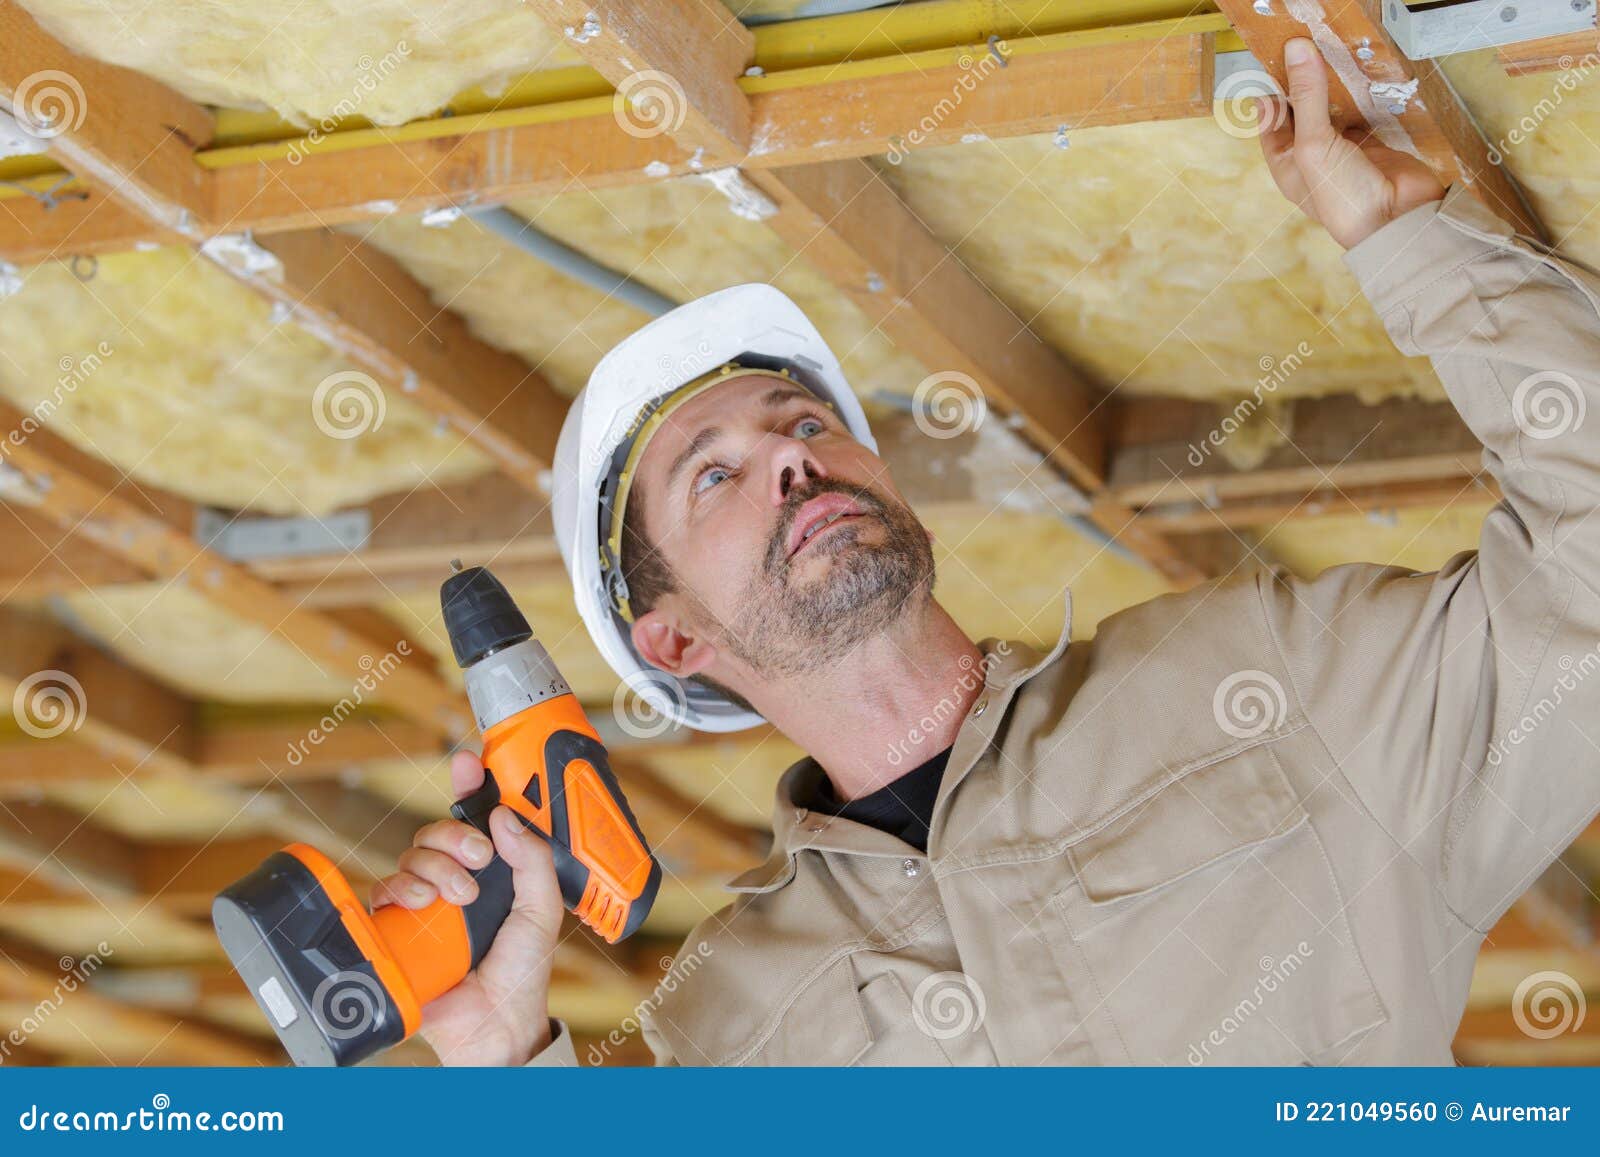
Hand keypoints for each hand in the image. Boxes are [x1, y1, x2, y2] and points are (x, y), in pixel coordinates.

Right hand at [370, 750, 565, 1065]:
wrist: (494, 1026)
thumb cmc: (521, 974)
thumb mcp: (542, 911)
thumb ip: (531, 860)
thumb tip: (504, 816)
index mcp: (495, 872)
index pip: (478, 818)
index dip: (470, 786)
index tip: (468, 762)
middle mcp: (458, 882)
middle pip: (438, 831)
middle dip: (455, 836)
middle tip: (478, 861)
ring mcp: (426, 904)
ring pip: (411, 855)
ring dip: (434, 866)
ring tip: (458, 898)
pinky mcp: (398, 928)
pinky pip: (383, 891)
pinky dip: (400, 888)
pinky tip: (421, 902)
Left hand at [1256, 37, 1444, 248]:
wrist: (1398, 220)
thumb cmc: (1343, 196)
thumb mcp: (1314, 144)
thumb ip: (1308, 98)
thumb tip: (1296, 51)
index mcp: (1287, 164)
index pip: (1272, 121)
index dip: (1274, 91)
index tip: (1280, 59)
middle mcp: (1312, 157)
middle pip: (1304, 112)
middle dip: (1305, 84)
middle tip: (1310, 48)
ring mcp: (1344, 150)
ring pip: (1334, 109)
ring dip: (1334, 86)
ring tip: (1333, 54)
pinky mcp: (1374, 144)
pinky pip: (1364, 112)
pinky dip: (1362, 94)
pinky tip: (1361, 74)